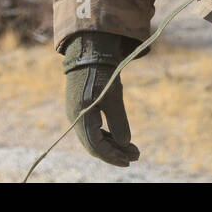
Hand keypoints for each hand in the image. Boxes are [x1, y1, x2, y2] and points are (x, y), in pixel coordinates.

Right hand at [63, 32, 140, 166]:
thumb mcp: (114, 97)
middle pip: (94, 145)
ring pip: (94, 137)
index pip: (96, 147)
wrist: (90, 51)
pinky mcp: (81, 107)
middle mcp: (76, 118)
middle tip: (136, 155)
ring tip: (132, 148)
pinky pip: (92, 128)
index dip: (113, 157)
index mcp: (81, 118)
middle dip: (115, 153)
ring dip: (112, 144)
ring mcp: (77, 113)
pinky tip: (119, 136)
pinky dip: (106, 134)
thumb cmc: (102, 73)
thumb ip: (118, 122)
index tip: (130, 160)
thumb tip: (125, 143)